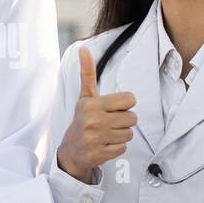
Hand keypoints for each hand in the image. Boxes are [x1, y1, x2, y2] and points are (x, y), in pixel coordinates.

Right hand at [56, 47, 137, 182]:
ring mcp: (94, 139)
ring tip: (107, 134)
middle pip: (132, 118)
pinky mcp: (98, 154)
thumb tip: (83, 48)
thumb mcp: (85, 96)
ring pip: (129, 134)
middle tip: (110, 123)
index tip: (112, 109)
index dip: (124, 105)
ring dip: (121, 135)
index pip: (130, 100)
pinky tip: (105, 145)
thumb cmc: (82, 120)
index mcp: (91, 103)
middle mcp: (92, 120)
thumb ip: (87, 73)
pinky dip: (116, 148)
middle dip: (124, 121)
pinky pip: (123, 148)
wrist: (71, 151)